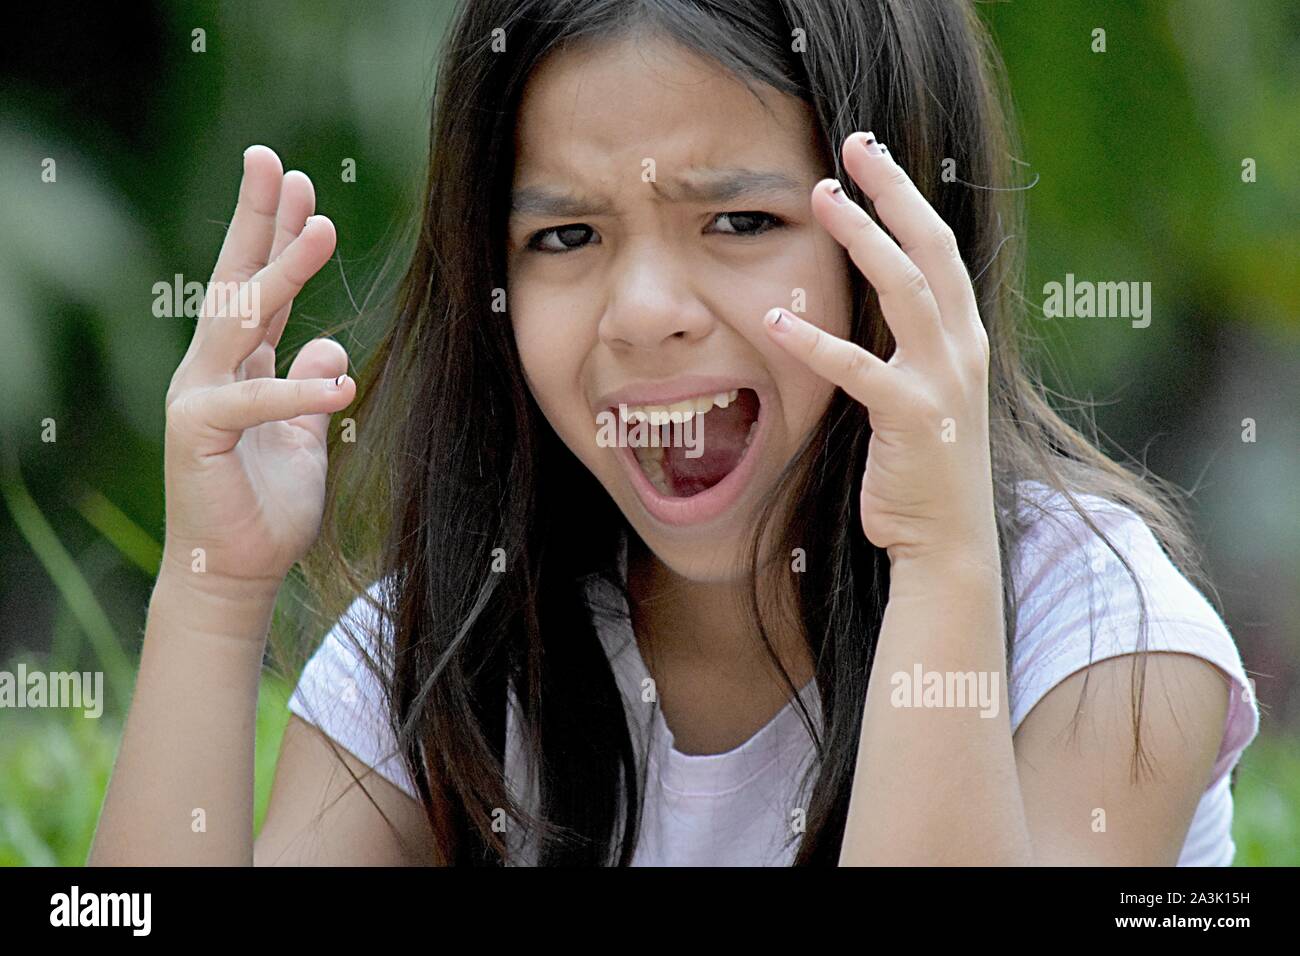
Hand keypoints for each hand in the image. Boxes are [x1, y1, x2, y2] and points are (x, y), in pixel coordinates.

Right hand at [162, 145, 355, 594]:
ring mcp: (198, 397)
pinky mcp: (196, 434)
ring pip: (241, 321)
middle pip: (237, 280)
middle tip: (274, 161)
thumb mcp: (303, 437)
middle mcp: (212, 369)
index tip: (301, 186)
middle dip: (257, 219)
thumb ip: (309, 388)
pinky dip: (297, 390)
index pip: (261, 288)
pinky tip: (342, 380)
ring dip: (282, 273)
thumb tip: (329, 342)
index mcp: (239, 366)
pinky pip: (253, 402)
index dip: (280, 238)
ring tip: (323, 228)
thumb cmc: (266, 506)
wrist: (236, 571)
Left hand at [763, 132, 995, 566]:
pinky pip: (858, 370)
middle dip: (893, 192)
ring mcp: (943, 382)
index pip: (938, 249)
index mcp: (962, 338)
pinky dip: (815, 342)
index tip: (870, 156)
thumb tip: (866, 306)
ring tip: (821, 197)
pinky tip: (773, 320)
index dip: (906, 198)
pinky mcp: (914, 420)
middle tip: (855, 146)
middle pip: (931, 249)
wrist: (946, 542)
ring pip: (906, 290)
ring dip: (863, 238)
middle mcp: (962, 349)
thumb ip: (903, 347)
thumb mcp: (921, 394)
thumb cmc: (922, 469)